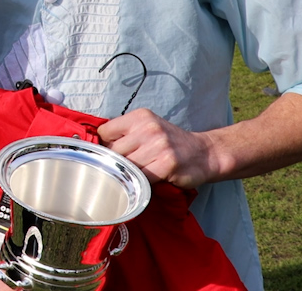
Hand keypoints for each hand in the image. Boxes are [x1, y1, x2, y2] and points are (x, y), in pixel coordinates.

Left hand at [97, 108, 220, 188]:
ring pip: (126, 166)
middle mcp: (149, 128)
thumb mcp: (149, 128)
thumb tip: (97, 147)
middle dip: (117, 163)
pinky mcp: (167, 164)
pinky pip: (141, 178)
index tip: (114, 154)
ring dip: (129, 175)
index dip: (106, 146)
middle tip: (126, 168)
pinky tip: (147, 182)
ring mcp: (159, 146)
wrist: (205, 154)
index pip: (105, 132)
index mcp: (141, 117)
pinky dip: (140, 184)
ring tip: (138, 175)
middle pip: (114, 151)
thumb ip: (126, 134)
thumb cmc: (171, 143)